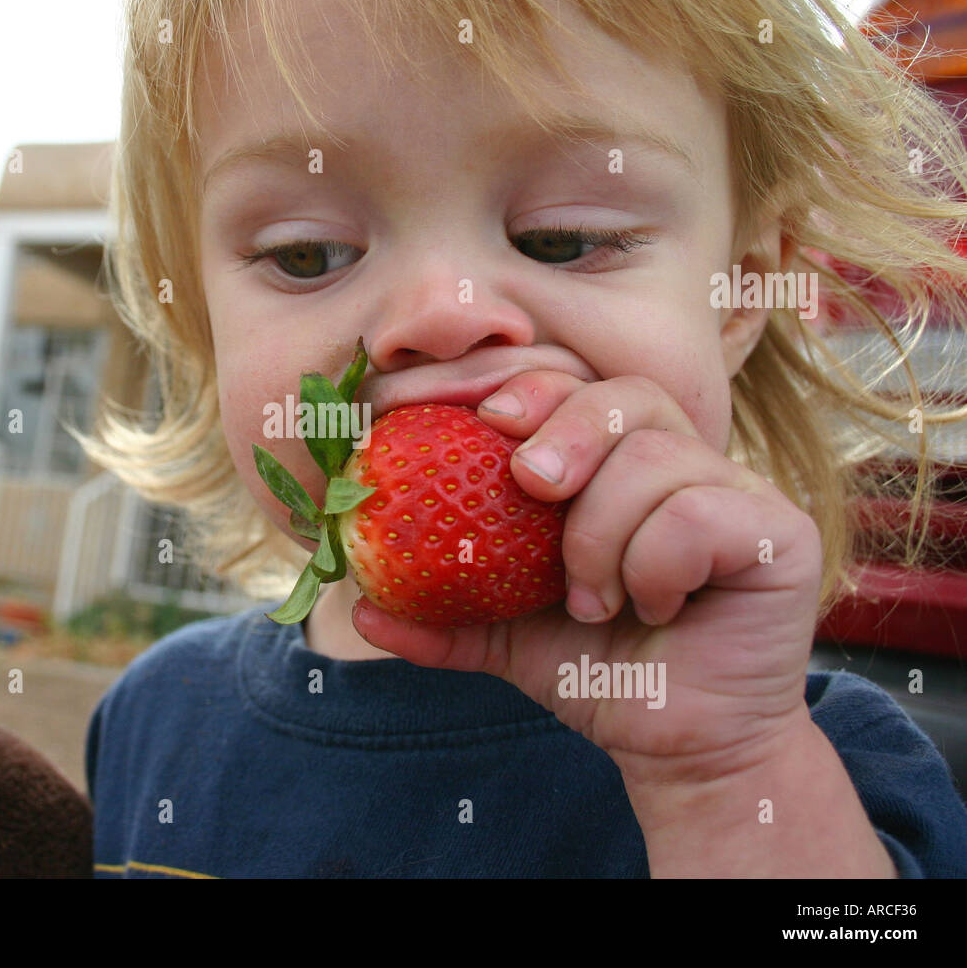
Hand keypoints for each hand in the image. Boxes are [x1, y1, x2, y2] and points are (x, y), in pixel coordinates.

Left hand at [352, 370, 821, 785]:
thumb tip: (361, 607)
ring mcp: (736, 491)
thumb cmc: (601, 676)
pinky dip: (654, 563)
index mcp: (620, 468)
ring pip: (656, 457)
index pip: (579, 390)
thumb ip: (444, 618)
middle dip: (565, 430)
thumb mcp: (508, 640)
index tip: (482, 418)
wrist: (680, 750)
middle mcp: (683, 464)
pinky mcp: (780, 532)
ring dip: (601, 532)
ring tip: (590, 599)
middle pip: (625, 395)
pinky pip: (701, 512)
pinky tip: (649, 610)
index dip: (530, 388)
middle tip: (528, 484)